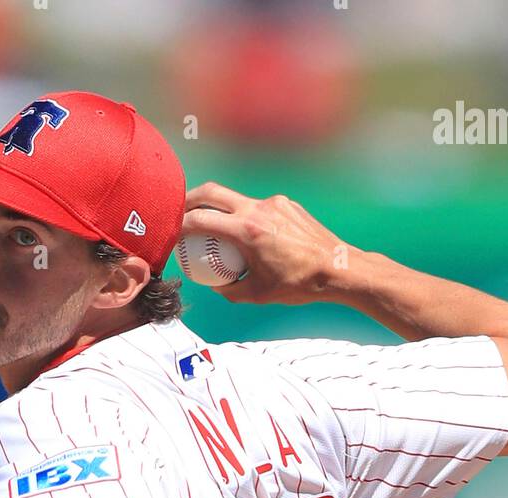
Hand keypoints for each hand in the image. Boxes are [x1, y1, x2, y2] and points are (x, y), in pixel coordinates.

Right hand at [180, 182, 355, 305]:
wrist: (337, 268)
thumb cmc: (299, 285)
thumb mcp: (258, 294)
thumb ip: (230, 290)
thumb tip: (213, 285)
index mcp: (247, 231)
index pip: (201, 219)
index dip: (179, 224)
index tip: (170, 232)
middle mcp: (258, 209)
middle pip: (212, 192)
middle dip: (190, 199)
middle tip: (179, 210)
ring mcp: (273, 203)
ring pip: (237, 198)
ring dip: (221, 208)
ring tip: (216, 227)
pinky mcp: (286, 204)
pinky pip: (259, 207)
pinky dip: (248, 217)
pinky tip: (252, 236)